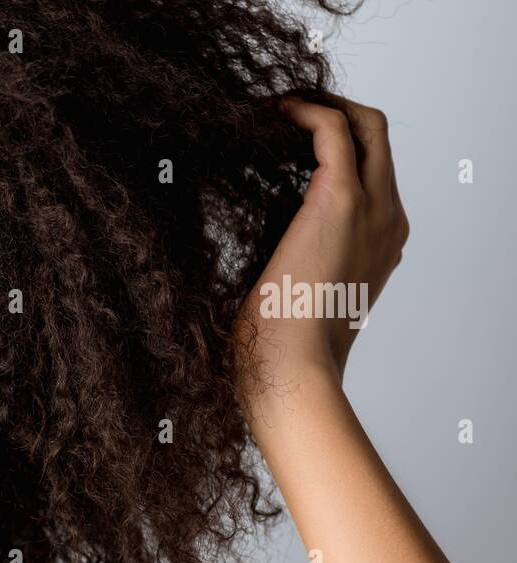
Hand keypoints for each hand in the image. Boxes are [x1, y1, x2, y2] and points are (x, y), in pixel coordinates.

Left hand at [235, 96, 409, 406]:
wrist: (292, 366)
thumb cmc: (284, 345)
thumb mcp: (300, 295)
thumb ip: (300, 260)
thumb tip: (264, 242)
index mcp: (382, 244)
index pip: (375, 172)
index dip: (340, 145)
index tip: (296, 137)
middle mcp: (389, 221)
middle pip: (379, 138)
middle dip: (338, 111)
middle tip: (291, 108)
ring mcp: (373, 208)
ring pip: (367, 125)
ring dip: (323, 106)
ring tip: (281, 107)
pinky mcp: (341, 200)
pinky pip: (334, 130)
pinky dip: (306, 112)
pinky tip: (275, 114)